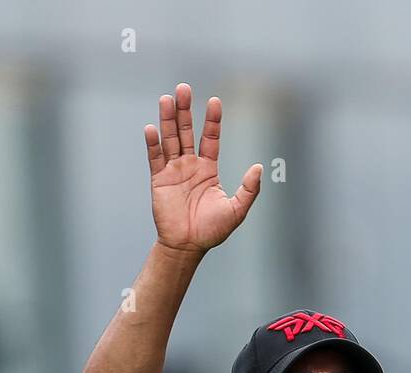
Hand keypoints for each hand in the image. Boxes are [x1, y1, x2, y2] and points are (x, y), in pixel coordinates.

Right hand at [144, 83, 262, 253]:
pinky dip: (152, 144)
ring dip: (168, 119)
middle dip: (185, 111)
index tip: (215, 101)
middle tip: (183, 88)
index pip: (210, 138)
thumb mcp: (237, 210)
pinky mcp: (159, 180)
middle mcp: (190, 165)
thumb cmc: (212, 231)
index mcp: (208, 169)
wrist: (187, 246)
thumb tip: (259, 167)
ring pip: (170, 139)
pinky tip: (151, 129)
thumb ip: (249, 189)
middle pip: (186, 131)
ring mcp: (173, 171)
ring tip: (167, 98)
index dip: (212, 120)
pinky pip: (155, 158)